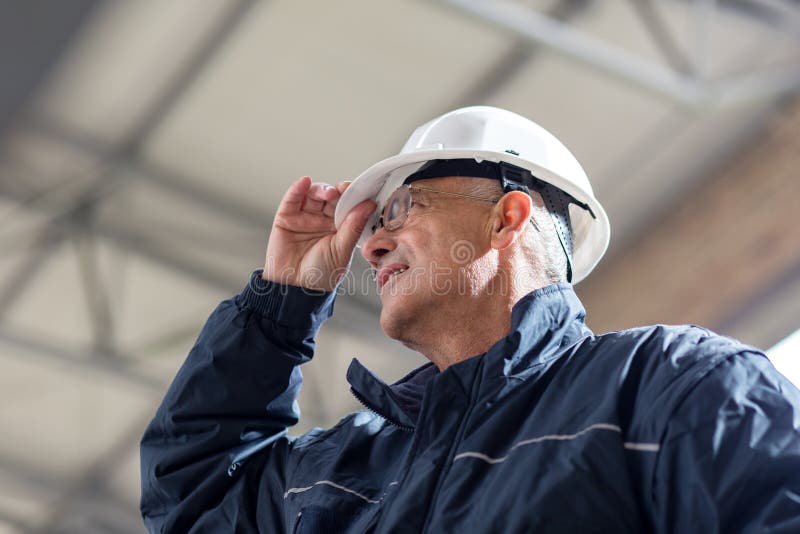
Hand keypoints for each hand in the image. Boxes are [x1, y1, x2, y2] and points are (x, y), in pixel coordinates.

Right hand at [263, 176, 375, 290]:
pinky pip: (292, 199)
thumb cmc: (321, 275)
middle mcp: (322, 220)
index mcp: (340, 227)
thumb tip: (369, 204)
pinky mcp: (286, 218)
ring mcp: (304, 217)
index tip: (359, 191)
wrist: (295, 289)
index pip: (347, 205)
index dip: (353, 196)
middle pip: (331, 197)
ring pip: (313, 194)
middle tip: (344, 190)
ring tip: (328, 193)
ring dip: (321, 189)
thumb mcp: (342, 250)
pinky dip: (298, 189)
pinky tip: (305, 182)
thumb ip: (353, 226)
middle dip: (338, 191)